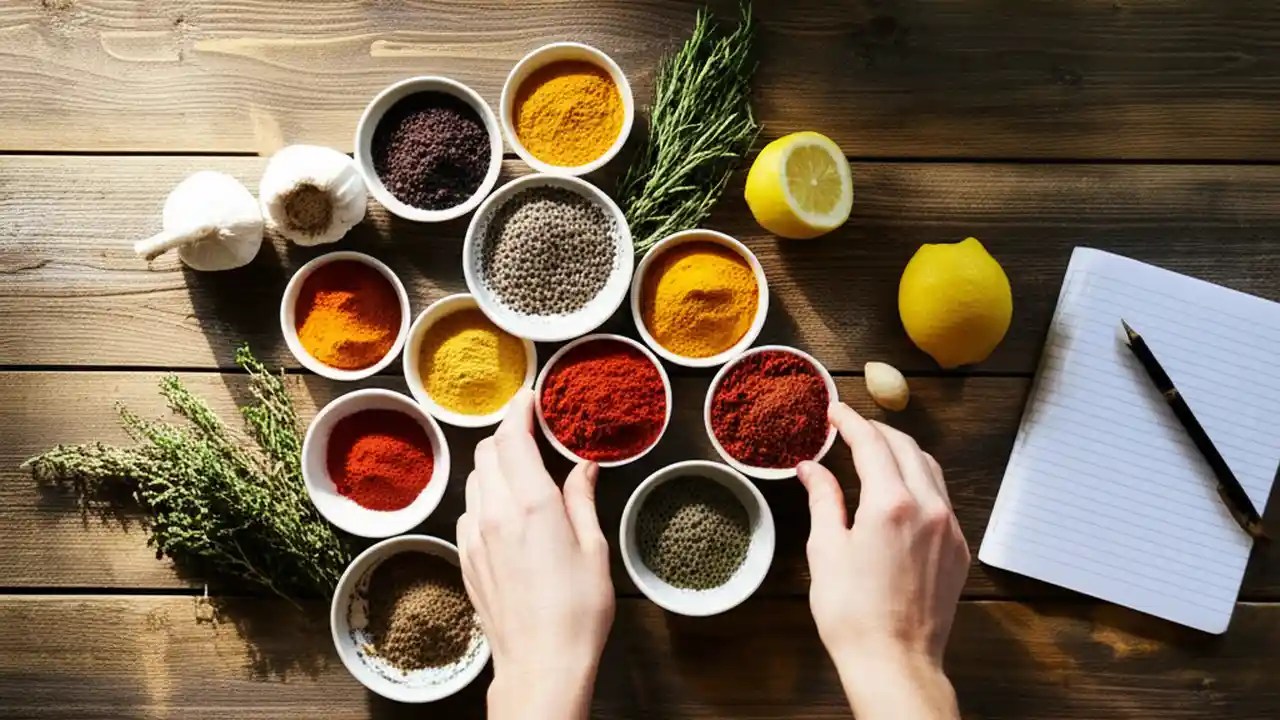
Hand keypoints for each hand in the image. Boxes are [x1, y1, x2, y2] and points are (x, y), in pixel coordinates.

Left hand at [456, 389, 614, 719]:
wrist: (540, 664)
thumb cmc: (577, 611)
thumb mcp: (594, 548)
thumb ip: (582, 500)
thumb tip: (583, 467)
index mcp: (533, 505)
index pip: (513, 437)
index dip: (520, 411)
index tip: (531, 399)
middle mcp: (496, 513)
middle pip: (488, 452)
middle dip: (509, 436)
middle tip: (533, 436)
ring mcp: (474, 537)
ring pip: (475, 479)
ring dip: (495, 466)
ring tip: (523, 473)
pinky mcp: (465, 558)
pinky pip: (469, 511)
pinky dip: (485, 497)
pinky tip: (507, 512)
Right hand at [797, 402, 968, 719]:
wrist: (895, 661)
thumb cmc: (852, 613)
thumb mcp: (826, 549)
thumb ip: (823, 499)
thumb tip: (811, 468)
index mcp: (890, 503)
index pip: (871, 443)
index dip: (850, 422)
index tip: (834, 412)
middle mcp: (928, 507)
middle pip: (906, 447)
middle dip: (877, 431)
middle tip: (850, 428)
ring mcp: (949, 528)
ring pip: (930, 468)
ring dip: (902, 451)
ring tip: (875, 451)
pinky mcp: (959, 549)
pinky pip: (941, 498)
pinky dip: (919, 480)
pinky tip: (898, 490)